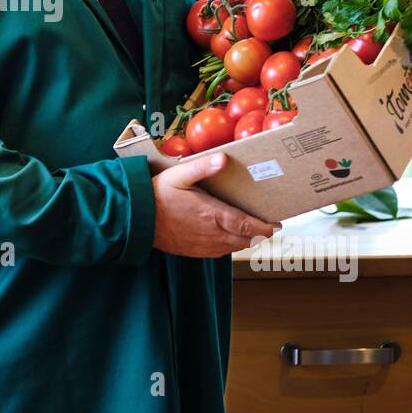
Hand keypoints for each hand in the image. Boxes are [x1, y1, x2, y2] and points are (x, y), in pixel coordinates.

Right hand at [150, 152, 281, 257]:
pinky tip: (227, 237)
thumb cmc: (156, 195)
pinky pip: (219, 253)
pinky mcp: (194, 251)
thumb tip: (223, 159)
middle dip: (259, 234)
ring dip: (245, 240)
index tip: (276, 224)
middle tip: (267, 226)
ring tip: (251, 230)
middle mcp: (211, 234)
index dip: (265, 227)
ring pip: (234, 248)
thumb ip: (202, 167)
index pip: (248, 226)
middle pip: (245, 240)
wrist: (135, 219)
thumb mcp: (178, 175)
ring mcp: (203, 245)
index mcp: (212, 215)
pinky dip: (229, 246)